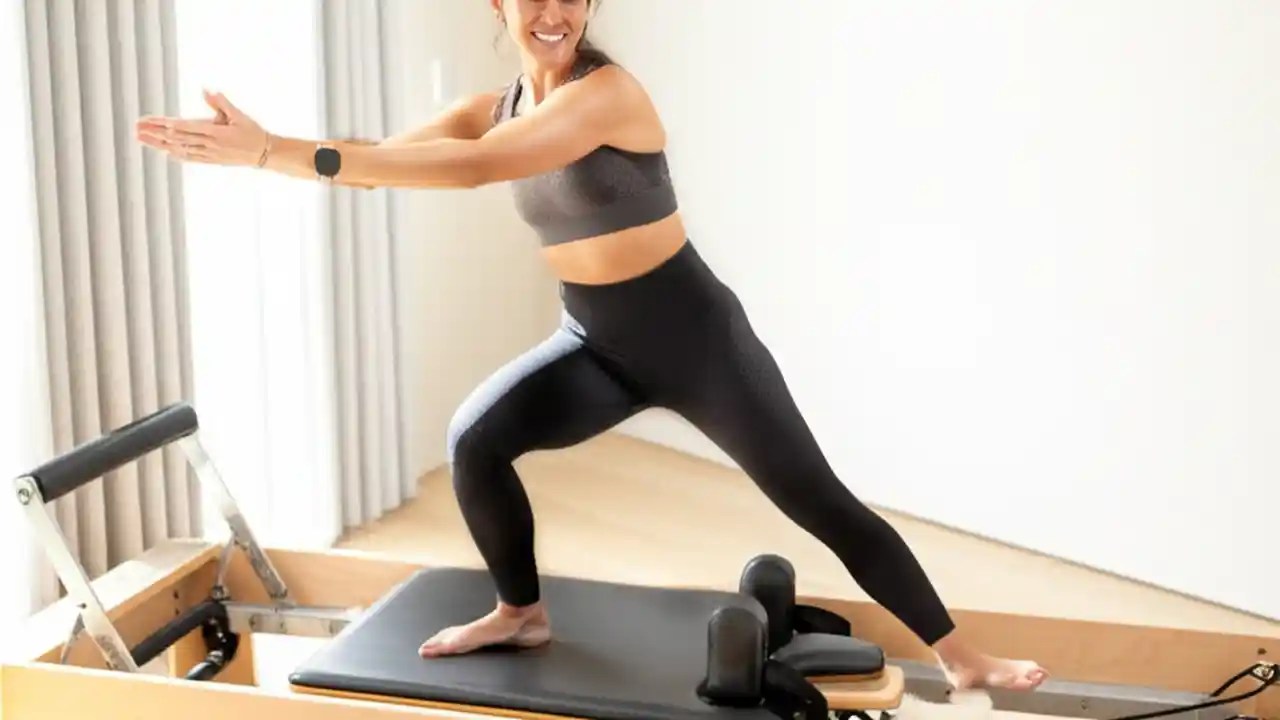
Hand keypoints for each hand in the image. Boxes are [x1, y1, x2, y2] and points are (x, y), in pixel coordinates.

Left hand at [136, 89, 268, 166]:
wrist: (264, 153)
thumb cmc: (252, 131)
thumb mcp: (238, 114)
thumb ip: (220, 103)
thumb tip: (206, 89)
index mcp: (214, 132)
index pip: (183, 126)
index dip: (164, 124)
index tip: (148, 121)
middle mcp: (209, 145)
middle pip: (176, 138)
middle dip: (154, 133)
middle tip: (135, 129)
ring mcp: (209, 154)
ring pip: (179, 149)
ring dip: (159, 144)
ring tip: (142, 139)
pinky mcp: (212, 160)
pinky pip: (190, 158)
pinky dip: (176, 155)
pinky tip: (164, 152)